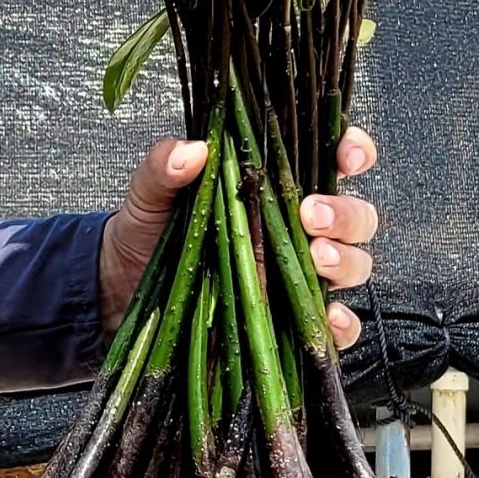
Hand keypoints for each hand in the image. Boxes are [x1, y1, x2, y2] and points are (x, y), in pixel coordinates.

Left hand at [100, 127, 377, 348]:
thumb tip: (191, 151)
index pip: (331, 159)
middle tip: (309, 216)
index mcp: (275, 185)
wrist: (123, 290)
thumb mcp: (150, 193)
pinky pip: (338, 327)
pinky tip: (327, 316)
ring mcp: (299, 276)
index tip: (346, 156)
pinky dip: (343, 324)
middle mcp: (297, 229)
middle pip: (355, 214)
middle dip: (344, 213)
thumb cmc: (148, 231)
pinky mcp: (292, 322)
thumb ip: (164, 165)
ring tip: (316, 258)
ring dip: (346, 259)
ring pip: (355, 264)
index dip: (352, 151)